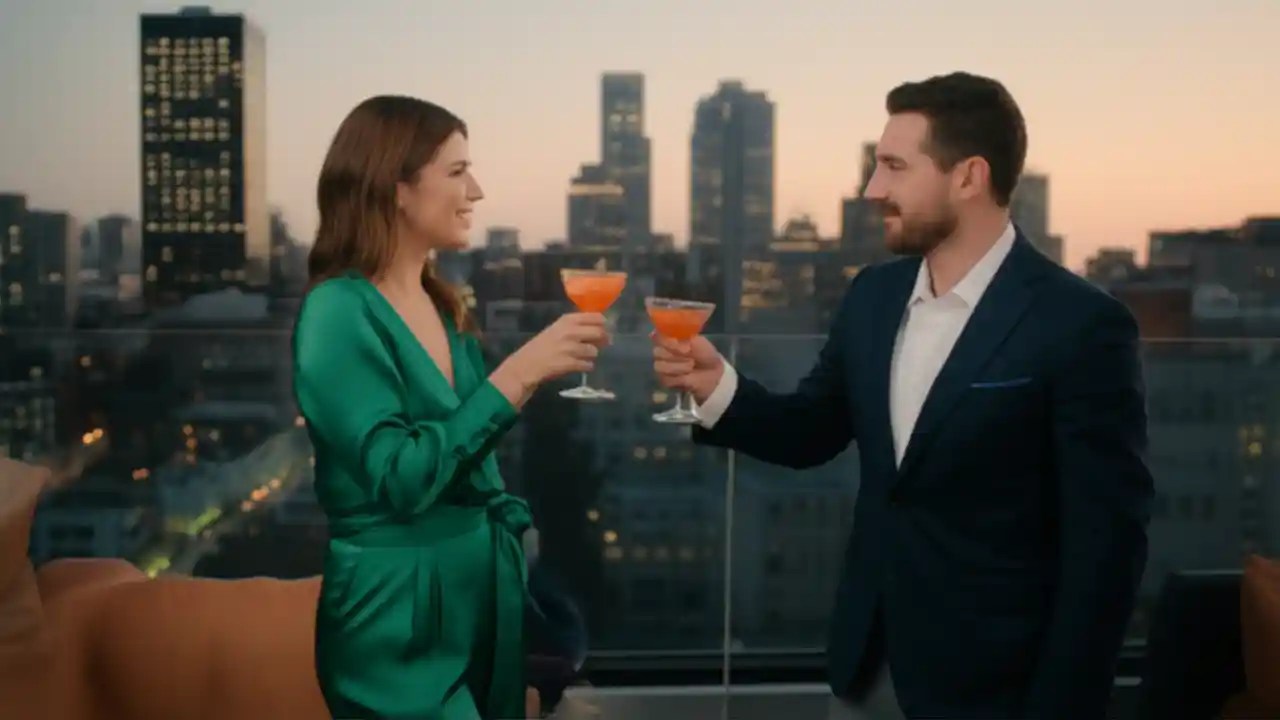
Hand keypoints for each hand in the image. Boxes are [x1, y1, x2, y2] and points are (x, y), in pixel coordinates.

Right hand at [491, 313, 608, 405]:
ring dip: (591, 355)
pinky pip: (588, 365)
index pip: (596, 317)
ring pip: (594, 351)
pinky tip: (579, 366)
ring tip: (582, 357)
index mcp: (567, 320)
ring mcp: (570, 348)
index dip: (603, 324)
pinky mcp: (570, 363)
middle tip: (601, 345)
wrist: (526, 365)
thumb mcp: (557, 329)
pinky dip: (586, 366)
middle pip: (599, 332)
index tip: (605, 329)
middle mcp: (570, 331)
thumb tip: (600, 329)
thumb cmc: (542, 346)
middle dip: (603, 340)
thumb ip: (576, 327)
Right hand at [652, 334, 723, 403]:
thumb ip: (677, 336)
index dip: (667, 341)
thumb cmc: (705, 353)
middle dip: (675, 354)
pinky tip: (688, 376)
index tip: (681, 344)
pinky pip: (666, 379)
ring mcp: (662, 367)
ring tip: (691, 366)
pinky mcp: (666, 381)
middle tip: (689, 354)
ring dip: (678, 367)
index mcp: (668, 339)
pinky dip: (679, 378)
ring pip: (659, 366)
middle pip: (657, 352)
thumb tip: (654, 333)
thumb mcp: (695, 340)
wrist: (713, 372)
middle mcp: (662, 352)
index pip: (657, 337)